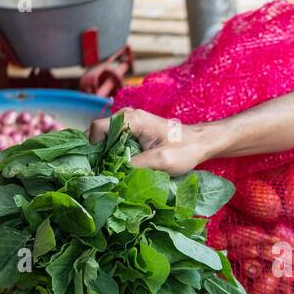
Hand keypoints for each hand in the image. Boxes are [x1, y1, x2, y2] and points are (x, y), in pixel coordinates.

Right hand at [89, 108, 217, 174]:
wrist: (200, 143)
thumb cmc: (185, 149)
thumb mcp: (161, 161)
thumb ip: (136, 166)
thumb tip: (113, 176)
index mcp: (133, 119)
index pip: (97, 128)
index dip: (93, 148)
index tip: (98, 167)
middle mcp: (127, 117)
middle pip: (99, 135)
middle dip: (99, 154)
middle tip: (105, 174)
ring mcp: (130, 124)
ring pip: (106, 140)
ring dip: (107, 156)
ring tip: (114, 173)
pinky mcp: (134, 132)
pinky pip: (116, 143)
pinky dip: (116, 156)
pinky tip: (122, 169)